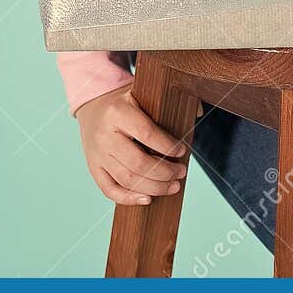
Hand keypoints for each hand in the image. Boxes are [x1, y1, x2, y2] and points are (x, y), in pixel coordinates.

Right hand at [74, 85, 189, 205]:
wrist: (94, 108)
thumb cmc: (125, 103)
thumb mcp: (143, 94)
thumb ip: (170, 102)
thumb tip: (199, 113)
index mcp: (117, 112)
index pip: (146, 133)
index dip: (168, 146)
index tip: (183, 151)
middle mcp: (104, 135)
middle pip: (138, 162)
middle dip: (165, 172)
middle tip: (181, 173)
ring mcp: (97, 154)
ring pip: (127, 180)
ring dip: (154, 187)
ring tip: (173, 186)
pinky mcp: (93, 168)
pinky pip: (110, 190)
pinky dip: (130, 198)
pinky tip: (148, 198)